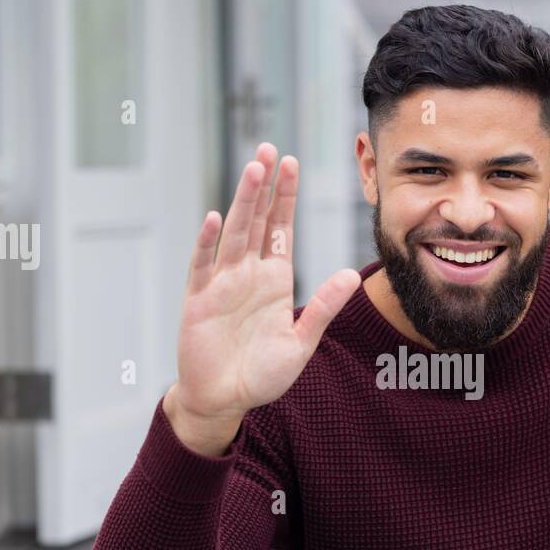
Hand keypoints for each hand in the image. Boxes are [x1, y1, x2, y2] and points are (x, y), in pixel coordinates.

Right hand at [165, 143, 361, 455]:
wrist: (225, 401)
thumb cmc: (262, 375)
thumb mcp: (301, 342)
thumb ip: (324, 308)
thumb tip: (351, 275)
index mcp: (275, 281)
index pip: (281, 229)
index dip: (285, 197)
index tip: (292, 163)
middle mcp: (248, 275)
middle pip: (257, 221)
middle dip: (264, 185)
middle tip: (270, 148)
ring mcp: (221, 285)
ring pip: (234, 234)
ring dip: (243, 202)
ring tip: (253, 169)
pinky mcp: (199, 302)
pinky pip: (202, 267)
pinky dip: (208, 243)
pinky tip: (216, 218)